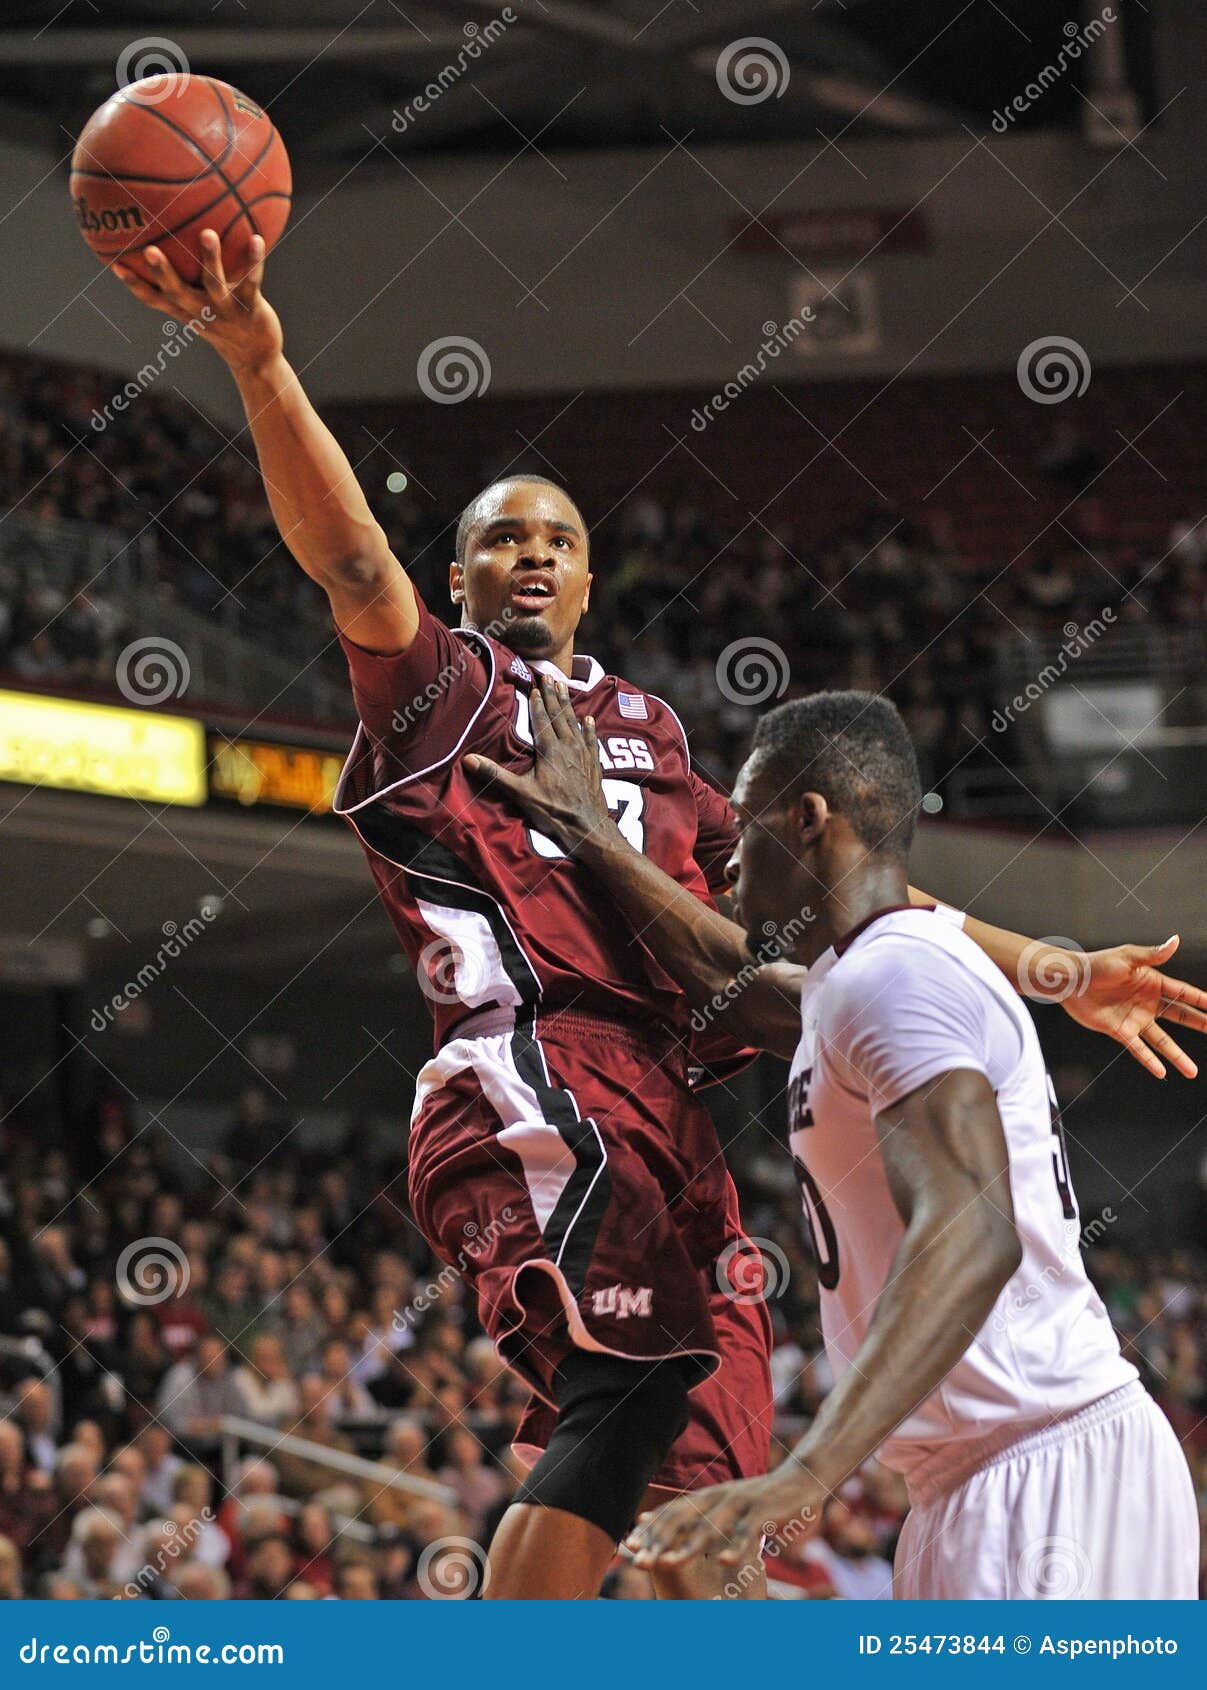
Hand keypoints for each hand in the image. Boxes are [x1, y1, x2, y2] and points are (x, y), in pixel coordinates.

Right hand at [111, 229, 283, 377]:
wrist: (257, 358)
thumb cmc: (226, 324)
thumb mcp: (202, 307)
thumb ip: (188, 282)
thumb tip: (177, 246)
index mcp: (186, 311)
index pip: (154, 299)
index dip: (134, 284)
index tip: (113, 263)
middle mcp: (202, 312)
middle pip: (177, 292)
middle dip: (162, 272)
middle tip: (149, 250)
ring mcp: (226, 311)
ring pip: (214, 284)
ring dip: (210, 259)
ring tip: (207, 233)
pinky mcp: (251, 309)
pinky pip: (252, 282)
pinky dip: (255, 262)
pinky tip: (258, 239)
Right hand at [465, 673, 617, 857]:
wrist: (587, 826)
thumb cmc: (553, 810)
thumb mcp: (521, 793)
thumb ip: (496, 774)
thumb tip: (468, 759)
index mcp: (550, 750)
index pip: (541, 720)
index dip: (537, 703)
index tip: (535, 686)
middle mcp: (568, 746)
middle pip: (559, 715)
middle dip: (553, 696)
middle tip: (550, 677)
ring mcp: (583, 754)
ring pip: (575, 723)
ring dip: (568, 705)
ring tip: (565, 688)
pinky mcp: (594, 764)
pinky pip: (591, 739)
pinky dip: (589, 727)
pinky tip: (589, 719)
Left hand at [624, 1467, 821, 1572]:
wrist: (799, 1478)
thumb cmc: (758, 1499)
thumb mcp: (723, 1505)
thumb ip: (695, 1514)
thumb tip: (657, 1518)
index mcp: (707, 1497)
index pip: (671, 1513)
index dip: (650, 1531)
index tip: (628, 1548)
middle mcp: (717, 1497)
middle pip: (683, 1520)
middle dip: (659, 1541)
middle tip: (639, 1561)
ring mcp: (739, 1503)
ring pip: (710, 1527)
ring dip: (688, 1547)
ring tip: (669, 1563)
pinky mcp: (761, 1511)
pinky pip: (746, 1532)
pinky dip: (735, 1547)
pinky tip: (725, 1563)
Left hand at [1060, 936, 1206, 1078]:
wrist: (1070, 980)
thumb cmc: (1097, 964)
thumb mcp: (1127, 958)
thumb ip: (1153, 955)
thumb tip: (1175, 940)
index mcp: (1153, 983)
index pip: (1184, 993)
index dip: (1202, 1001)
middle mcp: (1147, 1002)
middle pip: (1180, 1016)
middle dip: (1200, 1024)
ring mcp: (1135, 1018)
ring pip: (1162, 1041)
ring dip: (1177, 1056)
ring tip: (1193, 1072)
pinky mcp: (1120, 1030)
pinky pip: (1138, 1049)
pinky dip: (1149, 1061)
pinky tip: (1162, 1072)